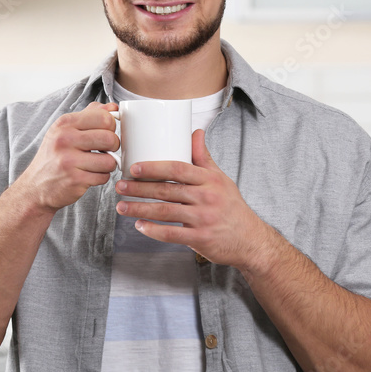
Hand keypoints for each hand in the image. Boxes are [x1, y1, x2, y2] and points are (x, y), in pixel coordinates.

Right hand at [12, 102, 119, 212]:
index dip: (111, 126)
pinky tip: (89, 175)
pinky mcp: (74, 180)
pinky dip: (100, 177)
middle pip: (109, 138)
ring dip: (108, 164)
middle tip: (105, 150)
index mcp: (65, 123)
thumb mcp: (65, 130)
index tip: (105, 132)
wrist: (35, 185)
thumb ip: (90, 115)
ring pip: (109, 160)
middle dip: (113, 146)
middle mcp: (65, 139)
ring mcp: (69, 161)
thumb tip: (113, 107)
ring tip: (97, 164)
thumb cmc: (54, 156)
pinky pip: (103, 177)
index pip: (104, 117)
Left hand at [114, 129, 271, 269]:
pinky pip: (172, 234)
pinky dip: (153, 231)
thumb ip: (204, 157)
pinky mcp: (200, 238)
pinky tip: (139, 226)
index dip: (154, 167)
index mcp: (210, 180)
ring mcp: (203, 219)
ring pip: (165, 212)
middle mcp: (207, 197)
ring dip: (140, 209)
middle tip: (120, 186)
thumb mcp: (221, 179)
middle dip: (139, 188)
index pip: (178, 168)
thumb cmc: (231, 207)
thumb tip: (195, 131)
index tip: (134, 167)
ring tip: (121, 207)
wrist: (250, 240)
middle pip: (167, 190)